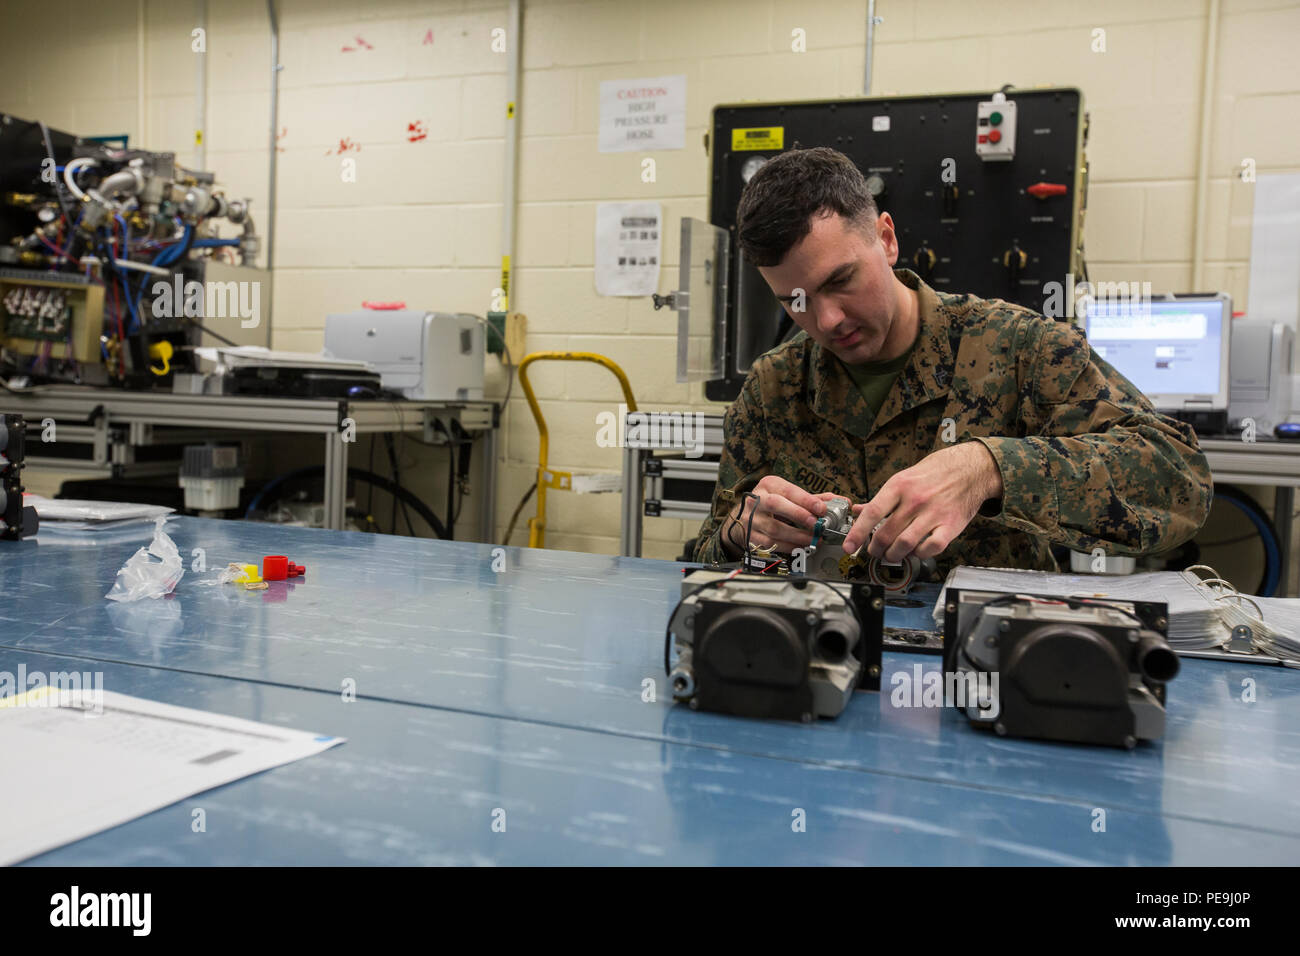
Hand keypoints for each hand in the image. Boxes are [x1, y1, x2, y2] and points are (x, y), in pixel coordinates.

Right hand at [723, 475, 828, 556]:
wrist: (745, 517)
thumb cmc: (772, 504)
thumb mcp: (789, 495)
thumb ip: (813, 499)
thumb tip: (840, 501)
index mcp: (768, 485)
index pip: (787, 490)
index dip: (806, 500)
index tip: (822, 508)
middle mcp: (756, 500)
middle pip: (776, 505)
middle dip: (798, 514)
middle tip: (816, 524)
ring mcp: (751, 519)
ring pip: (774, 528)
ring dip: (797, 535)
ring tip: (813, 539)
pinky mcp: (750, 536)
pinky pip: (771, 543)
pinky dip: (788, 546)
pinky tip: (800, 545)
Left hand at [841, 441, 1002, 561]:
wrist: (970, 469)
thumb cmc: (935, 473)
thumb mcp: (904, 479)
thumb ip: (882, 499)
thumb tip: (858, 510)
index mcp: (899, 486)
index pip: (872, 513)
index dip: (857, 533)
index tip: (849, 546)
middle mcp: (915, 500)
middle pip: (886, 534)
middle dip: (875, 549)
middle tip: (875, 551)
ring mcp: (933, 514)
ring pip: (904, 544)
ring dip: (893, 555)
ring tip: (891, 554)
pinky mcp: (950, 526)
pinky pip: (930, 548)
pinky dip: (919, 554)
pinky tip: (915, 550)